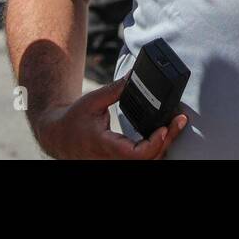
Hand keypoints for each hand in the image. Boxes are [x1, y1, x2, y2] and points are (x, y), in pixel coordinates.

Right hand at [33, 76, 187, 159]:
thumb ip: (114, 90)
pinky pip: (142, 160)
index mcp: (105, 146)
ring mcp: (116, 162)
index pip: (136, 155)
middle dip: (167, 140)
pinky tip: (163, 134)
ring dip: (164, 145)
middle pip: (148, 159)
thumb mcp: (92, 101)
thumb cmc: (73, 120)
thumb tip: (133, 76)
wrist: (59, 136)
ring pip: (148, 162)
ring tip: (175, 125)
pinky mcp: (120, 161)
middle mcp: (113, 159)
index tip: (165, 128)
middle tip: (179, 120)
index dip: (154, 143)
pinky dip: (155, 149)